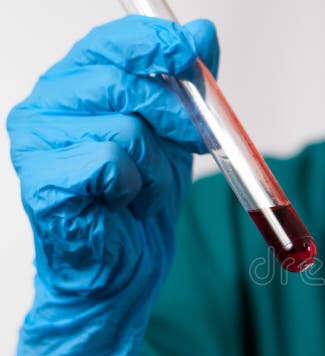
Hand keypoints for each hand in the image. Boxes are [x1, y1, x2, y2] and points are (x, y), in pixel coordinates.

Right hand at [7, 15, 219, 355]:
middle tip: (194, 142)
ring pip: (125, 128)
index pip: (112, 40)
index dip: (158, 42)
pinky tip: (124, 204)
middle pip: (124, 82)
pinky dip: (135, 187)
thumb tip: (205, 31)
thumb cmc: (141, 203)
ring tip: (144, 190)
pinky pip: (111, 164)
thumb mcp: (175, 135)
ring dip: (156, 166)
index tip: (193, 54)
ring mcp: (37, 143)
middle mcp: (46, 104)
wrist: (124, 271)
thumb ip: (187, 85)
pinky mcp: (42, 182)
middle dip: (176, 115)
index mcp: (75, 84)